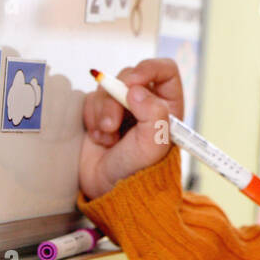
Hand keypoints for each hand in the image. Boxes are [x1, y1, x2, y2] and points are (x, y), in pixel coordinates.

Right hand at [79, 58, 184, 200]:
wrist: (107, 190)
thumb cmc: (136, 171)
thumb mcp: (153, 144)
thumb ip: (153, 113)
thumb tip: (136, 89)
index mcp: (168, 106)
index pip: (165, 70)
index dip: (148, 69)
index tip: (131, 83)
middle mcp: (146, 103)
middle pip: (130, 76)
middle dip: (116, 99)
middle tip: (112, 124)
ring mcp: (122, 107)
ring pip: (108, 87)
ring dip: (103, 112)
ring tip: (107, 138)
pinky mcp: (100, 112)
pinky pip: (91, 99)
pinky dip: (91, 118)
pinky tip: (99, 138)